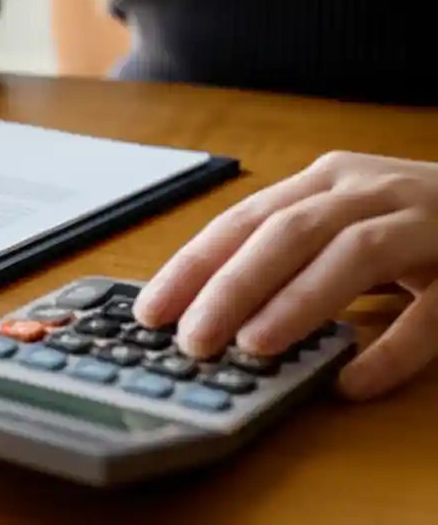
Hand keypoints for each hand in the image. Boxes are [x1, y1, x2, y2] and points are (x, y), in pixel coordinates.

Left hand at [134, 151, 437, 399]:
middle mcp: (369, 190)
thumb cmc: (410, 222)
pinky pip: (434, 312)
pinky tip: (353, 379)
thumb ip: (283, 253)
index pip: (243, 220)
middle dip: (233, 285)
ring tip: (255, 346)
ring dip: (300, 302)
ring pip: (354, 255)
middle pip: (289, 232)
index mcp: (325, 180)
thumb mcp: (340, 220)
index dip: (194, 265)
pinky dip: (392, 348)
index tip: (150, 311)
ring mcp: (426, 224)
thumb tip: (204, 307)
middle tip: (194, 338)